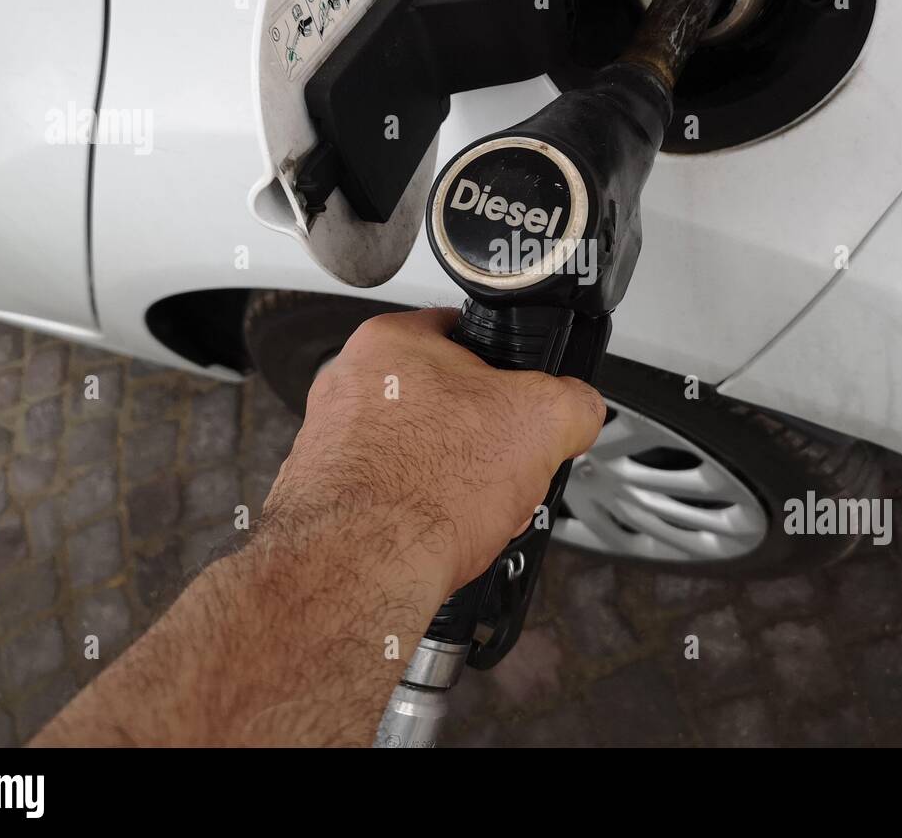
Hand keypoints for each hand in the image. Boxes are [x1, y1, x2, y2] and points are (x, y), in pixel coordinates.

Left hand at [265, 307, 605, 591]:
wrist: (360, 568)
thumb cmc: (423, 490)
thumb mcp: (543, 422)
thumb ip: (573, 401)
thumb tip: (579, 407)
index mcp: (390, 342)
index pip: (461, 333)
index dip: (504, 370)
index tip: (517, 397)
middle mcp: (347, 384)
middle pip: (438, 398)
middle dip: (476, 435)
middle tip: (499, 463)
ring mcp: (330, 440)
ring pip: (412, 448)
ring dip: (447, 475)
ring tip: (469, 505)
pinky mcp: (322, 492)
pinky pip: (386, 492)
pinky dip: (414, 509)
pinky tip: (436, 529)